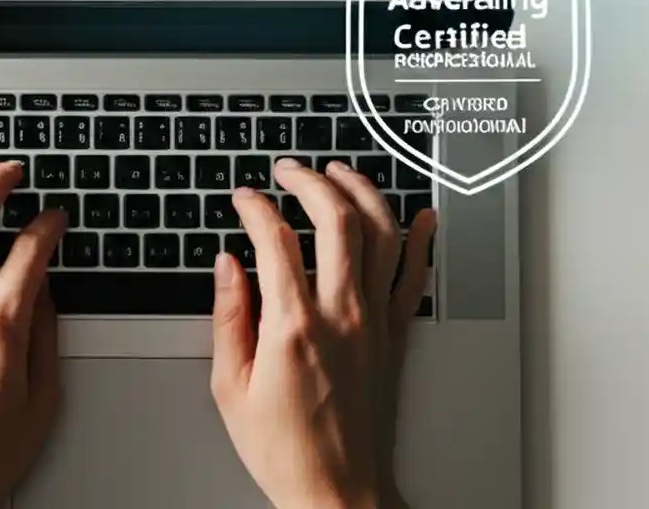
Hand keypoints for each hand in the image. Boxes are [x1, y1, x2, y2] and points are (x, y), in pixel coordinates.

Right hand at [210, 159, 436, 508]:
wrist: (339, 492)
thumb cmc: (285, 450)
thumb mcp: (231, 387)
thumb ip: (229, 317)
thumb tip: (228, 266)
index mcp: (293, 327)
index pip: (274, 239)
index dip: (256, 207)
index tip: (244, 198)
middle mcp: (342, 316)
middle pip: (337, 220)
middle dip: (310, 181)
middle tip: (289, 171)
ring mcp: (375, 323)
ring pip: (382, 235)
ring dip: (362, 193)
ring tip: (340, 173)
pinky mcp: (396, 336)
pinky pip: (416, 276)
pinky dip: (421, 239)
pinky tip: (419, 216)